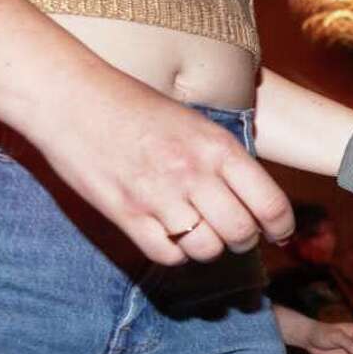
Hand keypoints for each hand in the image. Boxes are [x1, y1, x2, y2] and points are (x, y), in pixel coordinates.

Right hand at [28, 72, 294, 265]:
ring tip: (201, 232)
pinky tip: (170, 236)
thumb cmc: (136, 107)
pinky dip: (175, 253)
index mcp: (218, 148)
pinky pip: (167, 255)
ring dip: (209, 248)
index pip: (271, 204)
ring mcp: (158, 197)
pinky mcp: (125, 214)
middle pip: (242, 233)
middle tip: (236, 233)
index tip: (278, 232)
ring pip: (207, 250)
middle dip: (245, 239)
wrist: (71, 98)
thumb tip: (260, 201)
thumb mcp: (196, 123)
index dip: (281, 226)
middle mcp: (193, 174)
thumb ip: (226, 160)